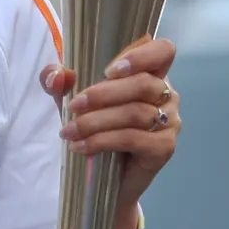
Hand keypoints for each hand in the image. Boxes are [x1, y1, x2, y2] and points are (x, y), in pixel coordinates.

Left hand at [43, 37, 180, 228]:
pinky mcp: (164, 148)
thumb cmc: (94, 128)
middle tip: (73, 106)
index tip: (109, 70)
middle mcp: (167, 95)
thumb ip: (58, 81)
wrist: (103, 177)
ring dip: (95, 122)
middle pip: (143, 83)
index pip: (164, 51)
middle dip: (103, 94)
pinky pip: (133, 138)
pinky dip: (102, 141)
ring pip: (134, 113)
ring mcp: (170, 122)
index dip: (142, 55)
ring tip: (68, 131)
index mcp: (151, 74)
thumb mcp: (70, 100)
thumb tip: (58, 75)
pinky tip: (81, 147)